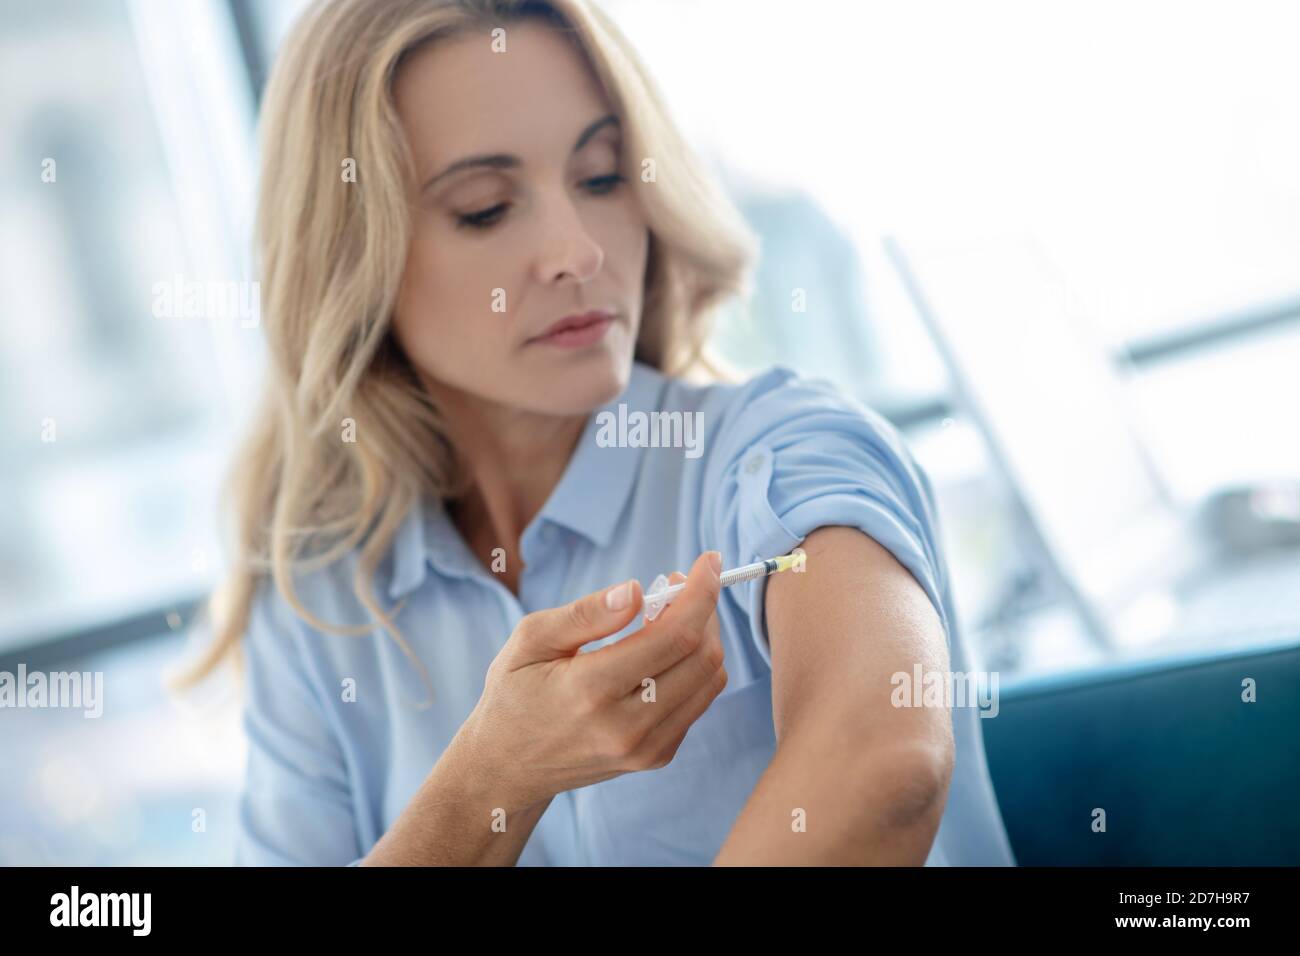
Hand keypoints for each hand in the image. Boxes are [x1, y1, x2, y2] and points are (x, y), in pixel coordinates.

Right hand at [456, 550, 726, 810]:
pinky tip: (663, 650)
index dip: (701, 593)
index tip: (709, 561)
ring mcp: (646, 749)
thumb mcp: (531, 640)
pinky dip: (694, 666)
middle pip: (701, 657)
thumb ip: (585, 614)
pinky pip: (698, 702)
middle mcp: (626, 726)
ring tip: (670, 614)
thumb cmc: (515, 694)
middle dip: (705, 609)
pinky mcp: (656, 757)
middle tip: (679, 584)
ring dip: (704, 636)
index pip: (674, 636)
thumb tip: (636, 590)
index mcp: (590, 690)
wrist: (508, 767)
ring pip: (710, 680)